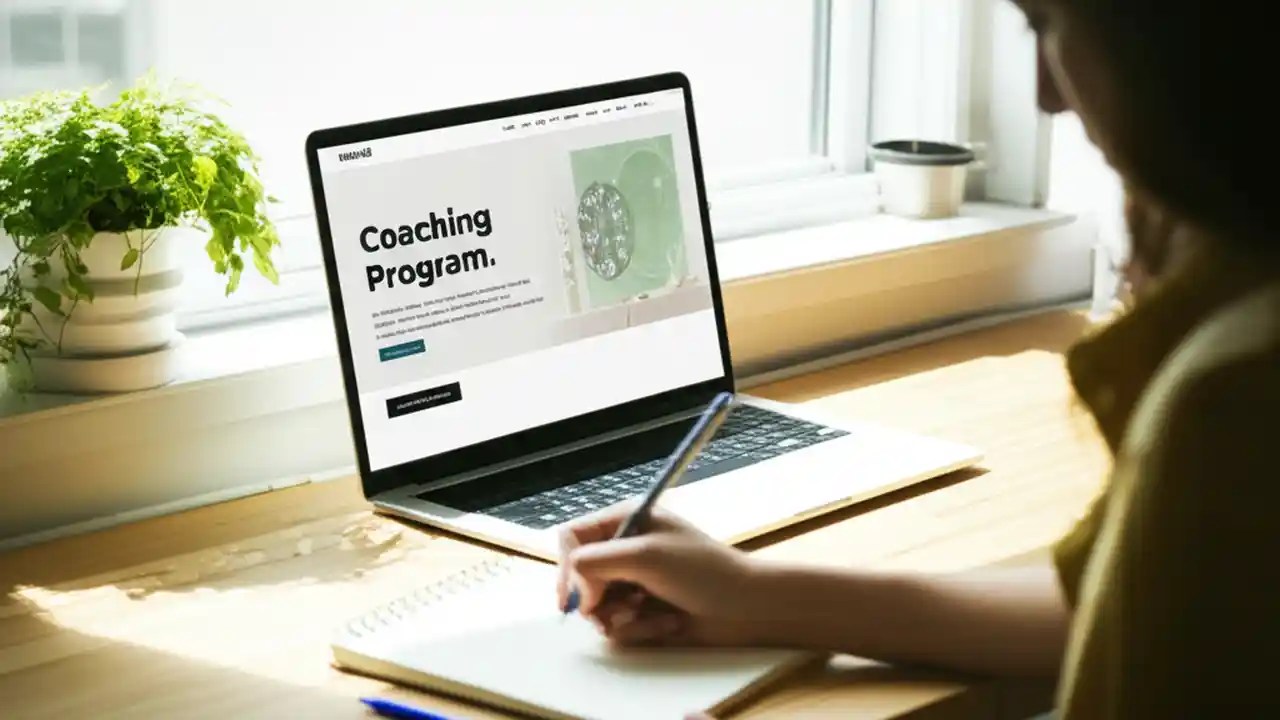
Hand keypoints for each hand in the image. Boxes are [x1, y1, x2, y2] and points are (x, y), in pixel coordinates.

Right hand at [557, 504, 763, 646]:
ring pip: (596, 608)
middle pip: (579, 577)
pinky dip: (640, 630)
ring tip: (650, 614)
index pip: (573, 538)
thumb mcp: (646, 555)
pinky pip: (619, 627)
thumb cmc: (703, 571)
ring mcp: (633, 581)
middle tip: (623, 608)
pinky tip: (667, 623)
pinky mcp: (642, 611)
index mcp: (625, 521)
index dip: (567, 567)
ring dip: (622, 618)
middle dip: (598, 599)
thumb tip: (574, 589)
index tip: (575, 598)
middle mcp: (625, 549)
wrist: (746, 606)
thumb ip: (598, 562)